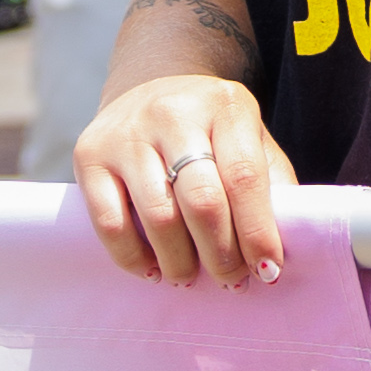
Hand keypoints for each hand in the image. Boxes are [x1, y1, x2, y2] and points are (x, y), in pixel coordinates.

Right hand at [74, 74, 291, 285]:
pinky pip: (110, 222)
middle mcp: (173, 112)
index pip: (244, 177)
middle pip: (201, 200)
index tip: (267, 270)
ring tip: (189, 277)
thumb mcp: (250, 142)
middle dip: (221, 254)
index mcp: (225, 105)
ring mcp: (127, 131)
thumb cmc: (212, 134)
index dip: (257, 232)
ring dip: (179, 261)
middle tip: (230, 282)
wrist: (149, 88)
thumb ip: (270, 186)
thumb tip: (281, 248)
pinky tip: (152, 268)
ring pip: (158, 216)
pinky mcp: (88, 154)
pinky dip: (133, 257)